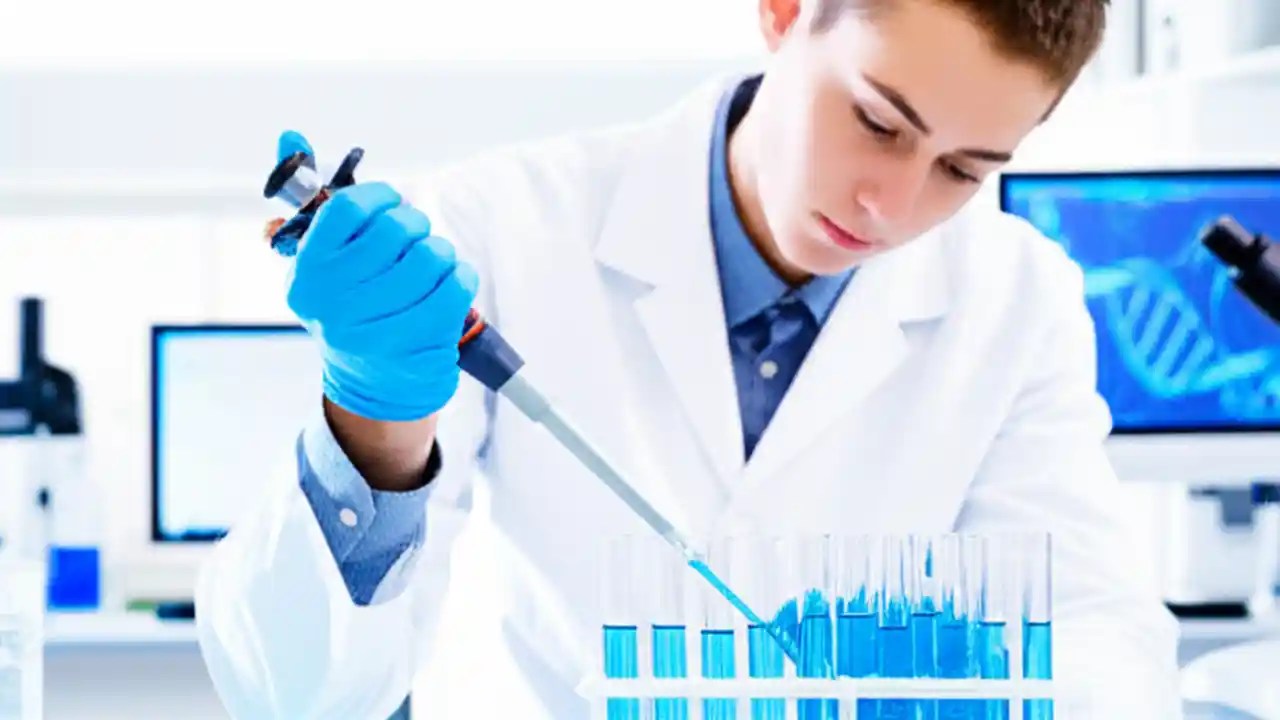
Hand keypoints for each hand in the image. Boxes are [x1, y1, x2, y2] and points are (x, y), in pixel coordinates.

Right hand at [280, 131, 478, 421]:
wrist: (373, 388)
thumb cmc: (349, 309)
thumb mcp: (319, 264)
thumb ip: (307, 203)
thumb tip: (288, 136)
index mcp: (309, 274)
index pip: (347, 208)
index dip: (380, 198)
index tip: (389, 205)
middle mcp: (336, 301)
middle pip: (396, 228)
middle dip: (413, 226)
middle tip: (411, 240)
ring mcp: (379, 325)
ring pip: (432, 253)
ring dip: (438, 254)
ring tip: (427, 269)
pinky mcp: (421, 341)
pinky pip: (458, 282)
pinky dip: (459, 277)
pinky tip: (445, 288)